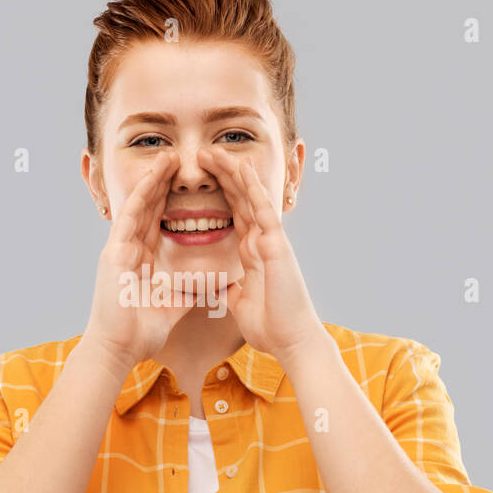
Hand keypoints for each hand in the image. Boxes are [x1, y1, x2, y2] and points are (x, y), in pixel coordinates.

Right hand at [81, 150, 197, 374]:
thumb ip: (187, 293)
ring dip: (153, 181)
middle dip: (161, 181)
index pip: (156, 221)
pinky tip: (153, 179)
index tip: (182, 180)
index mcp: (139, 260)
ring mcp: (119, 250)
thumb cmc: (139, 334)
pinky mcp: (114, 254)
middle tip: (176, 157)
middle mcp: (127, 250)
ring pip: (138, 206)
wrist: (118, 350)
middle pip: (147, 208)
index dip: (168, 199)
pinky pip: (129, 218)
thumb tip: (209, 288)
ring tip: (168, 157)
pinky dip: (141, 197)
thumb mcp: (172, 307)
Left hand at [198, 147, 325, 367]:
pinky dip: (252, 188)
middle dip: (223, 175)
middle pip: (240, 199)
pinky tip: (242, 167)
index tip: (203, 177)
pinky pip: (262, 211)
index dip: (220, 194)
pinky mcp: (277, 245)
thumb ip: (232, 290)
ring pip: (250, 198)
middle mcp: (262, 242)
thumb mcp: (241, 305)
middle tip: (204, 153)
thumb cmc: (271, 328)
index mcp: (253, 253)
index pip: (234, 214)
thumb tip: (222, 287)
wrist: (290, 342)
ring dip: (233, 173)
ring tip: (215, 151)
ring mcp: (271, 241)